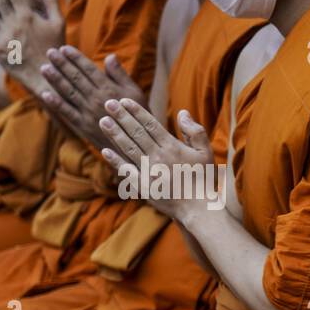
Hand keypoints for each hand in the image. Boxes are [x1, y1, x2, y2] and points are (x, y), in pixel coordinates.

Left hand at [39, 47, 145, 149]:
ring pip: (68, 92)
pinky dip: (55, 103)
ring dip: (55, 79)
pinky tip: (45, 94)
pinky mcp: (83, 126)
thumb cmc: (138, 116)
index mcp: (109, 89)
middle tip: (50, 52)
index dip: (76, 58)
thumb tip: (110, 56)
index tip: (64, 48)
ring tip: (44, 68)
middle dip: (62, 64)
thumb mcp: (135, 93)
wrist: (136, 143)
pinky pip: (67, 112)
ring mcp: (88, 112)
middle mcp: (96, 98)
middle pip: (76, 78)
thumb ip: (120, 75)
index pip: (89, 69)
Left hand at [100, 100, 218, 219]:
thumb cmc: (204, 179)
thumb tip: (182, 112)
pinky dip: (115, 161)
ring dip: (115, 134)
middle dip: (121, 117)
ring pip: (128, 148)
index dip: (136, 111)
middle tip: (108, 103)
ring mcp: (149, 172)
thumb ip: (195, 131)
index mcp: (172, 147)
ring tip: (103, 121)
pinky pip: (127, 171)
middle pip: (136, 133)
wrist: (200, 208)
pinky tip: (105, 151)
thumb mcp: (206, 152)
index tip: (123, 101)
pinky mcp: (144, 187)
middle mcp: (158, 157)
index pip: (150, 124)